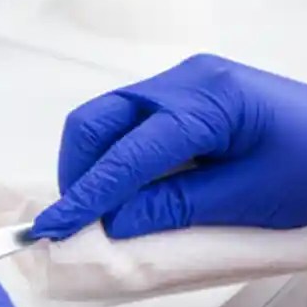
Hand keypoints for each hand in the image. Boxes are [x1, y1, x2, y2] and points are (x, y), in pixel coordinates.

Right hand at [33, 54, 306, 240]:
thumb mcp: (251, 199)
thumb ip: (176, 208)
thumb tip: (116, 222)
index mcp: (207, 101)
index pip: (127, 153)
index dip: (87, 194)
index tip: (55, 226)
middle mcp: (187, 80)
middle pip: (98, 120)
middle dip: (77, 171)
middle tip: (76, 218)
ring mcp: (185, 83)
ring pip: (107, 119)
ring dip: (94, 164)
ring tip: (100, 208)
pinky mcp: (188, 94)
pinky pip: (131, 121)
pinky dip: (117, 155)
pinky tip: (126, 187)